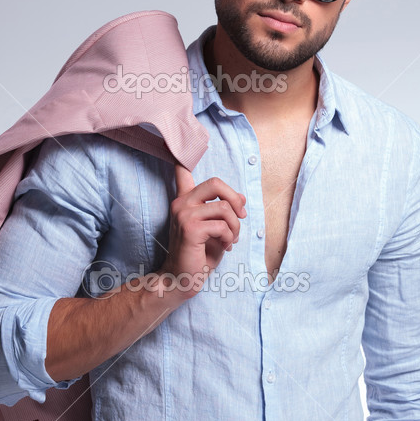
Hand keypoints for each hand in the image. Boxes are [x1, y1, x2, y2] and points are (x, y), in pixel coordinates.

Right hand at [157, 164, 246, 299]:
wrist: (181, 278)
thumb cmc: (198, 255)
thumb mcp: (215, 229)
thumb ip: (223, 211)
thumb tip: (240, 197)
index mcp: (185, 201)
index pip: (182, 171)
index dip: (183, 154)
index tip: (178, 142)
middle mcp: (182, 204)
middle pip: (215, 183)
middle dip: (235, 199)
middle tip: (241, 216)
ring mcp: (184, 215)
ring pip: (225, 208)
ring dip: (236, 226)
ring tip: (231, 239)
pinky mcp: (191, 229)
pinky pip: (223, 225)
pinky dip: (230, 237)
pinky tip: (225, 247)